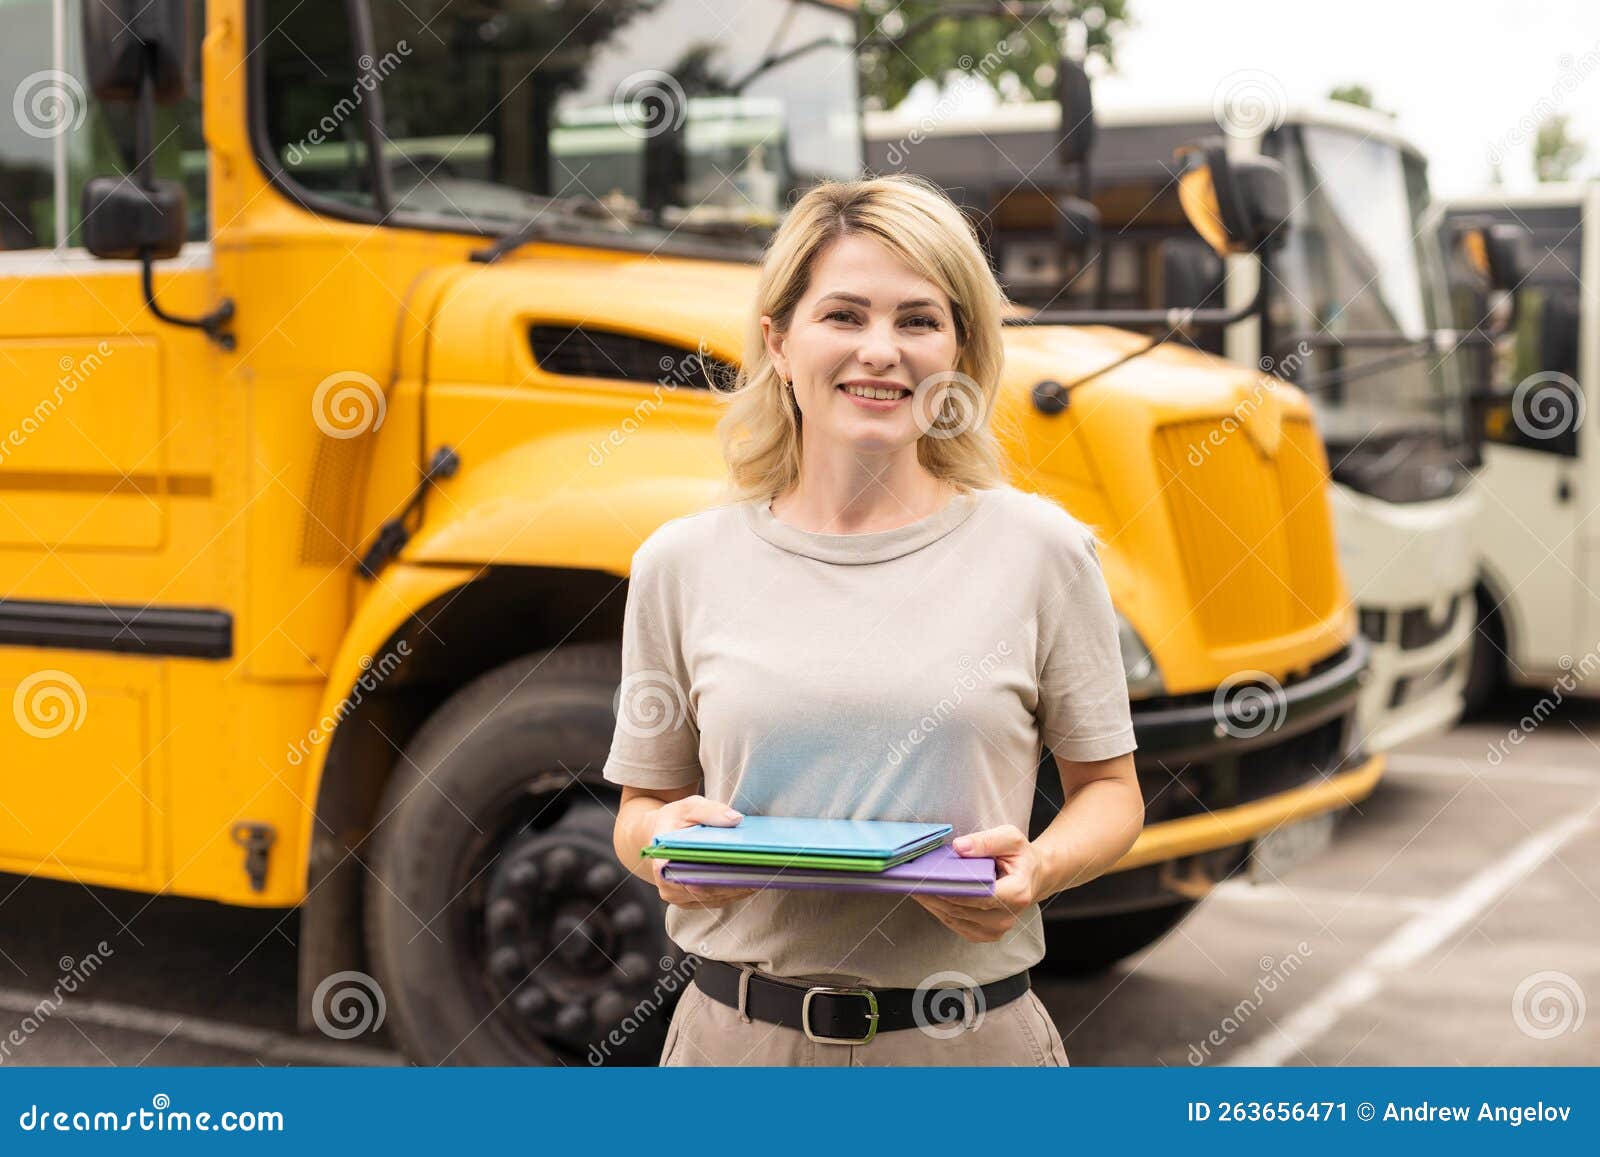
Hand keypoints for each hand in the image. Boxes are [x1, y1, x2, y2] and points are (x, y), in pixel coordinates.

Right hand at [646, 795, 759, 909]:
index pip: (687, 873)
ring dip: (738, 888)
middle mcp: (667, 885)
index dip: (713, 873)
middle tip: (761, 870)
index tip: (739, 867)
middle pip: (705, 889)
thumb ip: (711, 811)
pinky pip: (716, 900)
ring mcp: (679, 897)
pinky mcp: (691, 902)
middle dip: (733, 880)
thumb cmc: (676, 819)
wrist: (662, 834)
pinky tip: (753, 880)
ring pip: (714, 898)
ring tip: (763, 874)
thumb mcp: (690, 806)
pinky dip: (735, 891)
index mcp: (662, 860)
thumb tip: (736, 819)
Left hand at [911, 825, 1046, 942]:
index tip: (929, 877)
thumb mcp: (1010, 838)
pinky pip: (955, 924)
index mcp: (1016, 893)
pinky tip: (926, 896)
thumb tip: (959, 847)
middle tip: (912, 879)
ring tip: (913, 885)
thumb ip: (986, 841)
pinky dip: (938, 910)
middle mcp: (1006, 917)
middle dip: (935, 893)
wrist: (1032, 877)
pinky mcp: (983, 934)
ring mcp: (995, 930)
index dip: (952, 887)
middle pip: (962, 908)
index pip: (979, 895)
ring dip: (931, 903)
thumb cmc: (1020, 857)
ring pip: (954, 918)